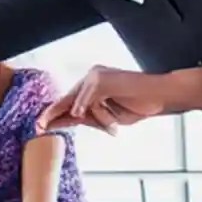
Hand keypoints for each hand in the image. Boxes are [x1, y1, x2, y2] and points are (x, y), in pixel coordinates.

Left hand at [36, 66, 173, 135]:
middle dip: (55, 114)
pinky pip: (88, 99)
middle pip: (68, 101)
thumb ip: (88, 117)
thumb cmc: (139, 105)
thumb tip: (66, 121)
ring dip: (101, 118)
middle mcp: (91, 77)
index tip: (41, 125)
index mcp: (91, 85)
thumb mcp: (108, 117)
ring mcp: (96, 75)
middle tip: (40, 126)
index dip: (55, 114)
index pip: (69, 102)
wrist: (162, 96)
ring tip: (117, 121)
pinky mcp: (102, 79)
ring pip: (81, 105)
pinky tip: (83, 114)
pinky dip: (86, 106)